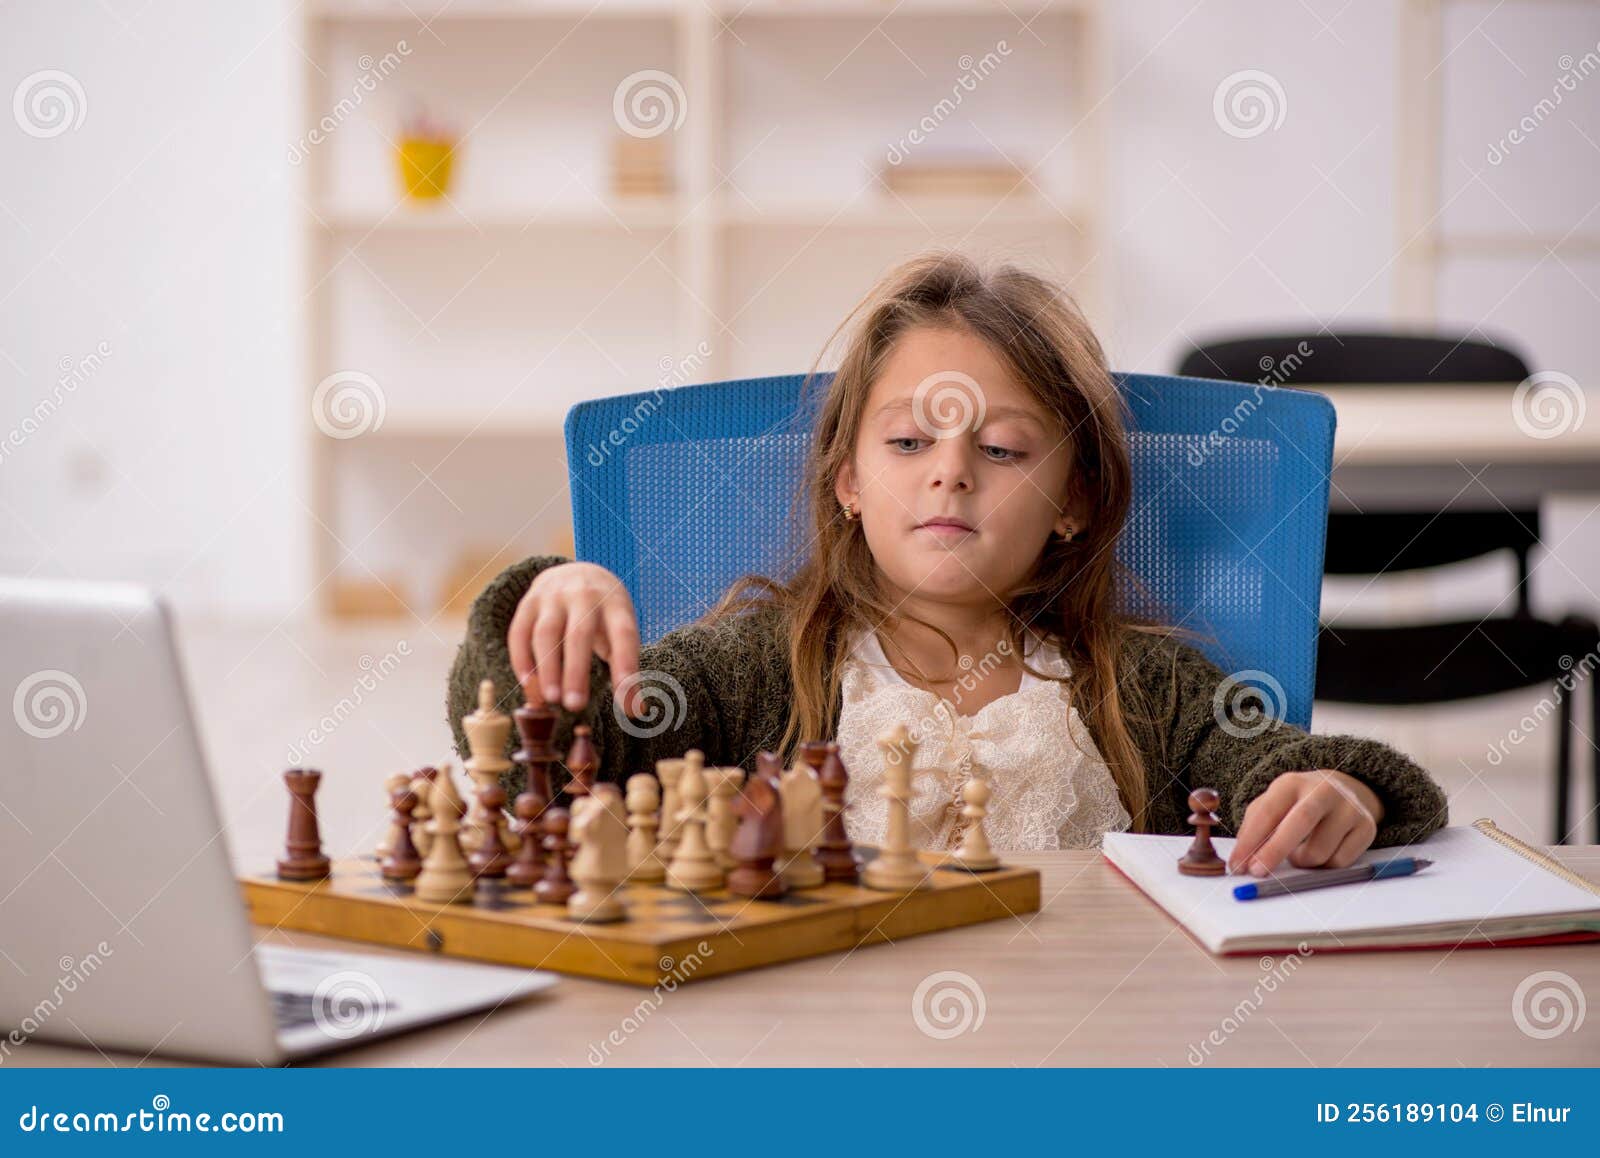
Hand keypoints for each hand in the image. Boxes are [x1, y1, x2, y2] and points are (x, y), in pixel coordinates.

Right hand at [507, 562, 640, 714]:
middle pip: (580, 633)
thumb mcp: (622, 632)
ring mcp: (553, 596)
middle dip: (576, 670)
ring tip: (550, 700)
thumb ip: (628, 670)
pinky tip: (528, 685)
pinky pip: (520, 632)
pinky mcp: (528, 602)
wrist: (576, 572)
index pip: (624, 636)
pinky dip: (522, 659)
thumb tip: (636, 711)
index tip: (628, 705)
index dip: (626, 669)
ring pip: (546, 633)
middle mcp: (584, 595)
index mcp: (615, 604)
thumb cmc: (605, 615)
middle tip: (575, 706)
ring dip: (547, 668)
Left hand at [1227, 770, 1382, 876]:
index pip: (1268, 812)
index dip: (1250, 841)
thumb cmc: (1297, 803)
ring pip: (1320, 851)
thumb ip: (1253, 830)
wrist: (1343, 789)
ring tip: (1298, 853)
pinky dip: (1325, 866)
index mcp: (1292, 783)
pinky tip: (1322, 850)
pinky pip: (1341, 862)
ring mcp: (1349, 808)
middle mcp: (1323, 790)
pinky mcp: (1367, 827)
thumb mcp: (1272, 805)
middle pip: (1300, 822)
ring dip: (1302, 862)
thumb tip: (1240, 862)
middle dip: (1275, 851)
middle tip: (1257, 872)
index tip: (1237, 865)